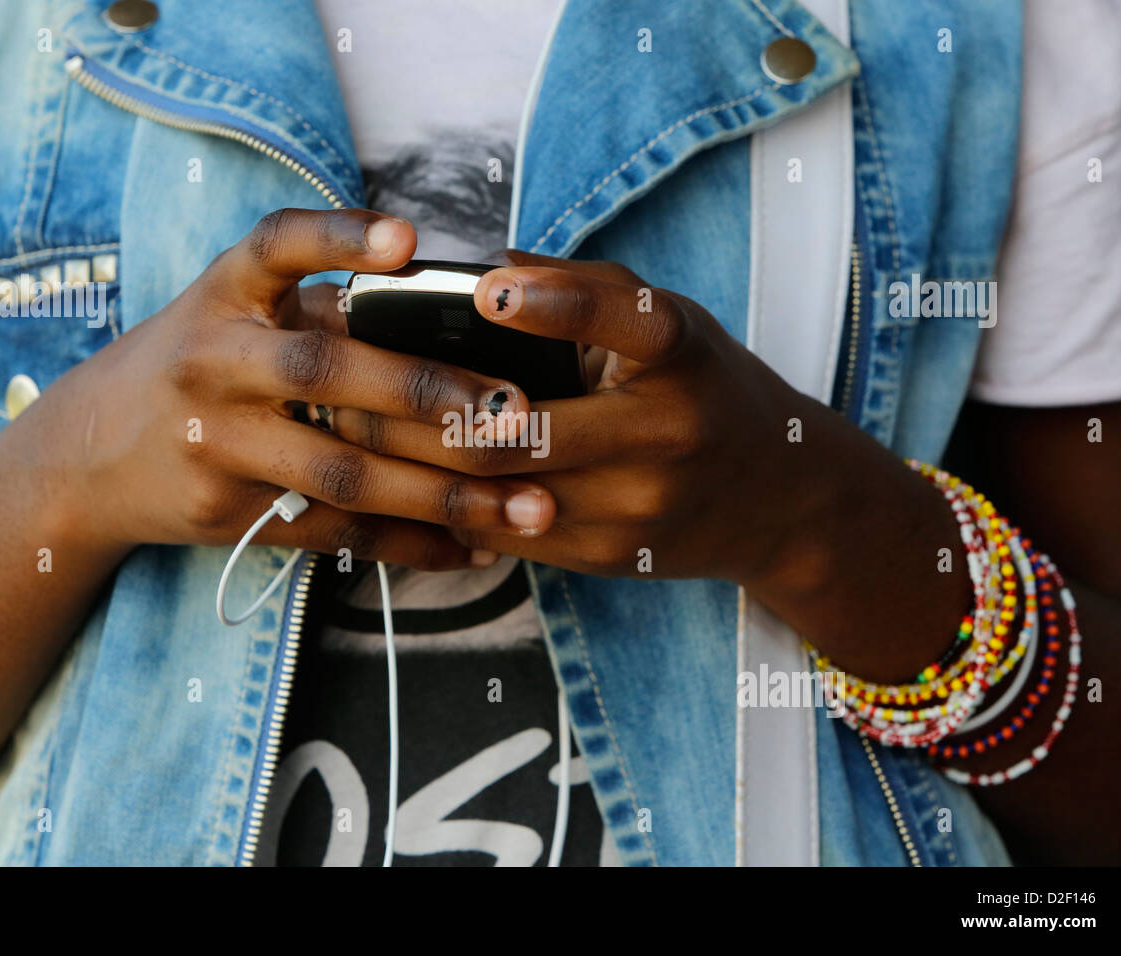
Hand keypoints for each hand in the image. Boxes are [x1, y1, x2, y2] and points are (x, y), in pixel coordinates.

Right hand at [13, 210, 558, 569]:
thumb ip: (317, 309)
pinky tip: (475, 550)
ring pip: (344, 473)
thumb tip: (449, 315)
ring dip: (445, 496)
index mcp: (225, 294)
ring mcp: (218, 442)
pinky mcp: (229, 512)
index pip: (277, 248)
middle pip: (327, 372)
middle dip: (430, 393)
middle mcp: (216, 361)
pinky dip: (413, 544)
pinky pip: (336, 534)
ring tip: (529, 509)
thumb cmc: (197, 366)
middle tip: (517, 413)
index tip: (409, 239)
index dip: (340, 238)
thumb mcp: (234, 317)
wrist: (87, 454)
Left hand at [315, 250, 847, 579]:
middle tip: (346, 383)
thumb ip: (585, 292)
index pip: (623, 320)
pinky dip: (446, 508)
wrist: (775, 497)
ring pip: (498, 493)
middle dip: (419, 412)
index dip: (554, 304)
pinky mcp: (613, 557)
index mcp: (678, 355)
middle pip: (521, 431)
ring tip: (348, 432)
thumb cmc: (698, 386)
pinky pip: (508, 534)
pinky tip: (395, 482)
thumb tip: (480, 270)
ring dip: (413, 466)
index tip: (486, 293)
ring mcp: (639, 506)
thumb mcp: (666, 325)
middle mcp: (665, 432)